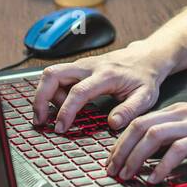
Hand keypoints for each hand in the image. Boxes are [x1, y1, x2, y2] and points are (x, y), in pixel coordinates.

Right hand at [32, 40, 174, 131]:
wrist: (146, 58)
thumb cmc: (145, 78)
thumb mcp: (145, 97)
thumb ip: (130, 111)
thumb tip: (113, 124)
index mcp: (106, 75)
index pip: (78, 91)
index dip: (66, 111)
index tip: (60, 127)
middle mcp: (89, 66)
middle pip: (53, 74)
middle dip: (40, 98)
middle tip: (40, 120)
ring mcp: (82, 64)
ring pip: (51, 74)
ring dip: (44, 95)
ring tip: (53, 116)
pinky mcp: (78, 67)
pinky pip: (57, 76)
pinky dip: (51, 92)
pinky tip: (61, 107)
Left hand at [105, 102, 186, 183]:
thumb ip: (177, 134)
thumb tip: (154, 154)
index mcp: (178, 110)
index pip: (140, 122)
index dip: (121, 141)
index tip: (112, 159)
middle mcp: (182, 114)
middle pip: (140, 127)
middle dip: (121, 149)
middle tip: (113, 169)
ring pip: (153, 136)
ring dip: (135, 157)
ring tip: (128, 174)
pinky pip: (177, 150)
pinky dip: (162, 166)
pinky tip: (155, 178)